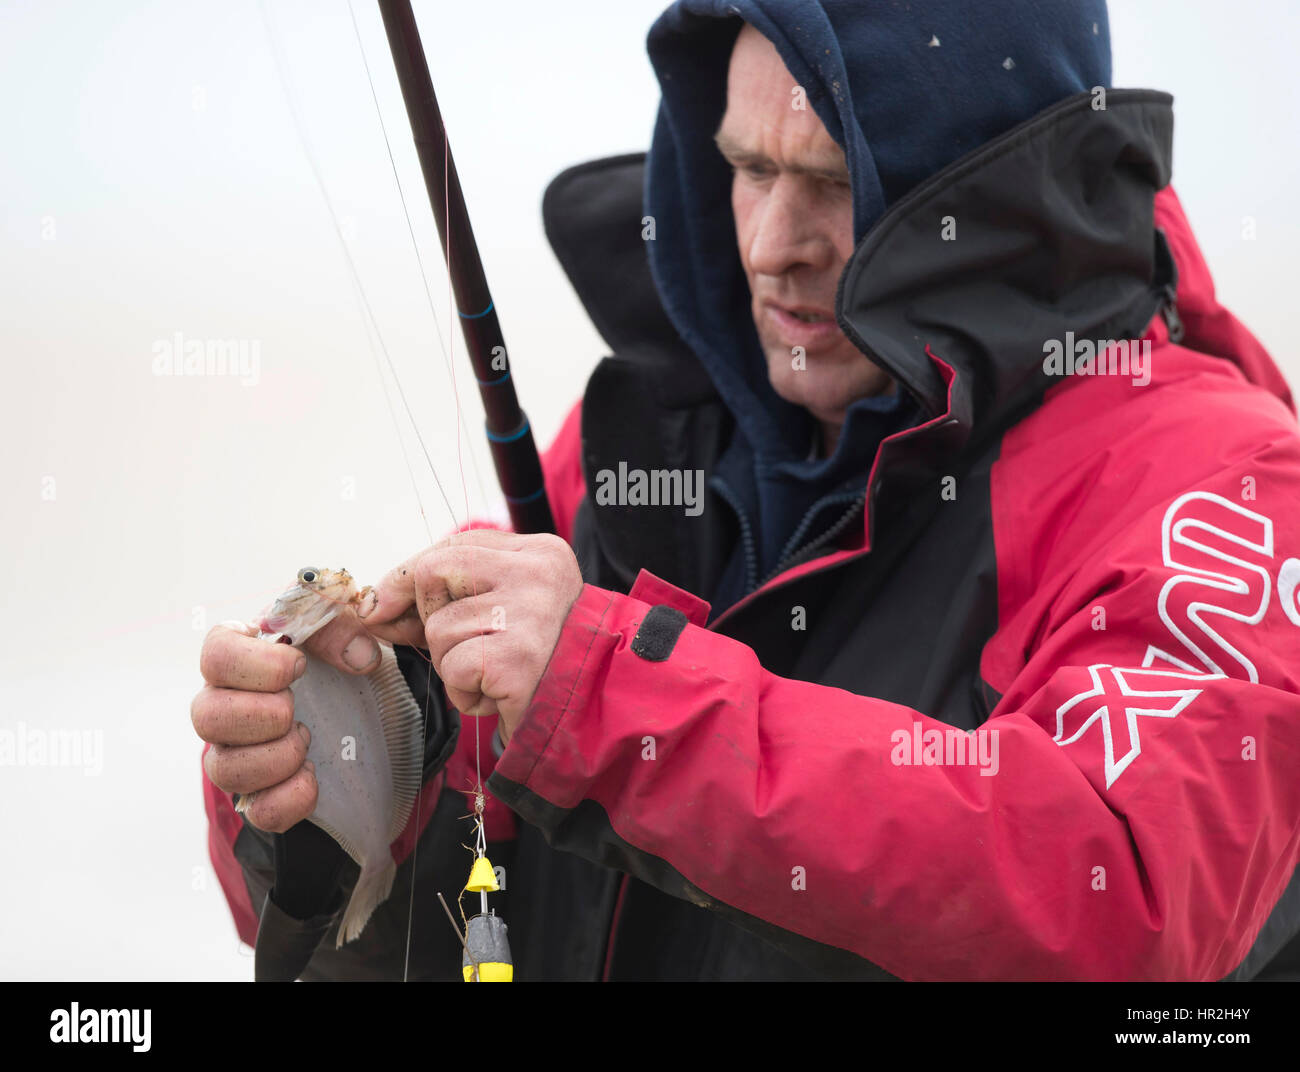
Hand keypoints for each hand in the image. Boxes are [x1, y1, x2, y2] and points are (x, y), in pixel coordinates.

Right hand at [192, 610, 382, 831]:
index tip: (298, 665)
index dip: (256, 664)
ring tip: (307, 738)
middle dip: (266, 715)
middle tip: (297, 706)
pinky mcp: (260, 795)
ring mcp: (236, 755)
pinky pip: (259, 811)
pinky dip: (292, 796)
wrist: (363, 717)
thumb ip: (342, 628)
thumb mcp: (346, 628)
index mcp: (240, 658)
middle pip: (204, 717)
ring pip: (223, 770)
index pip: (215, 655)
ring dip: (279, 755)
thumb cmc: (338, 659)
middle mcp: (225, 707)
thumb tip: (359, 658)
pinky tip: (312, 773)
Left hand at [359, 529, 583, 743]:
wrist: (591, 714)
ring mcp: (530, 614)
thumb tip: (373, 607)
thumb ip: (446, 599)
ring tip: (496, 676)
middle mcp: (538, 574)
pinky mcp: (518, 660)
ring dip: (454, 665)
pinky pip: (453, 669)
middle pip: (435, 573)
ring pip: (439, 629)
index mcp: (540, 553)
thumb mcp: (500, 612)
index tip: (383, 607)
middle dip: (428, 618)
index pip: (455, 545)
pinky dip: (466, 693)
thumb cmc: (541, 663)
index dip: (409, 578)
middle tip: (466, 649)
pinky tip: (500, 694)